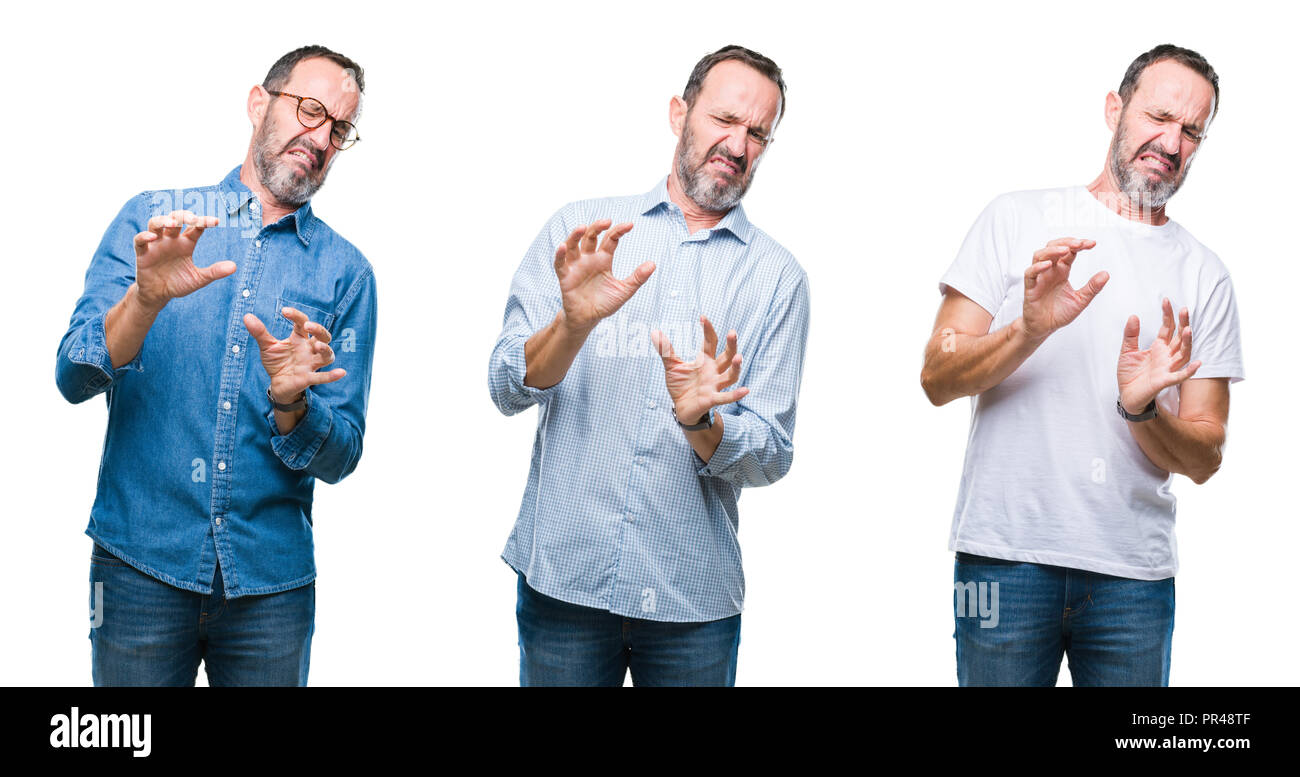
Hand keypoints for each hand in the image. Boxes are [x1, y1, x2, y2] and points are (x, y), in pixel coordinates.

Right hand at [134, 210, 235, 311]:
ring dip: (163, 220)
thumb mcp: (198, 279)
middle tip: (192, 218)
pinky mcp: (142, 253)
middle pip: (175, 219)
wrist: (159, 295)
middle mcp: (171, 240)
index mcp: (186, 243)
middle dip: (183, 216)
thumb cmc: (179, 283)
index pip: (196, 227)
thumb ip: (214, 272)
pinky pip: (139, 240)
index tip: (216, 221)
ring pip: (156, 224)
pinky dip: (144, 236)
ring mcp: (156, 244)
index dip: (204, 222)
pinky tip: (152, 236)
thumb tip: (234, 266)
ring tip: (173, 223)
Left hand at [243, 307, 345, 403]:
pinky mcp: (309, 377)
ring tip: (317, 345)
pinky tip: (341, 373)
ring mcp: (311, 363)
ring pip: (327, 355)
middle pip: (323, 336)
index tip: (284, 311)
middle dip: (319, 330)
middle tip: (308, 326)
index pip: (302, 323)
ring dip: (325, 349)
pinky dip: (332, 376)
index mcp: (299, 338)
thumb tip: (247, 316)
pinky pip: (323, 376)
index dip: (296, 316)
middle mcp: (309, 349)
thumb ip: (259, 332)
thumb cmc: (277, 362)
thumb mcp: (267, 346)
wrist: (277, 384)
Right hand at [553, 219, 654, 332]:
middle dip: (597, 227)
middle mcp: (589, 259)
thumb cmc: (604, 304)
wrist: (588, 319)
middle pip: (591, 237)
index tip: (630, 225)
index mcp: (603, 260)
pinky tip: (563, 247)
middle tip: (607, 221)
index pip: (610, 240)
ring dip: (576, 235)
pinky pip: (559, 263)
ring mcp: (576, 266)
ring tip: (582, 228)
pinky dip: (559, 255)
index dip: (618, 231)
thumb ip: (637, 278)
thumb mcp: (624, 291)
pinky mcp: (565, 276)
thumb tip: (653, 264)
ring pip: (573, 245)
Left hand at [650, 315, 747, 425]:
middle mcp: (714, 371)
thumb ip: (665, 350)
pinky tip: (745, 390)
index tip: (702, 317)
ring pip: (730, 375)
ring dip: (735, 367)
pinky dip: (735, 395)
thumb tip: (654, 332)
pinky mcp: (712, 399)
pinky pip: (726, 397)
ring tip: (739, 357)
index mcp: (706, 360)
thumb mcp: (671, 366)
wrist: (681, 408)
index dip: (708, 330)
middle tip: (732, 332)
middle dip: (731, 345)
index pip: (711, 342)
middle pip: (727, 356)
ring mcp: (714, 385)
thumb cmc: (680, 386)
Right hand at [1022, 238, 1107, 340]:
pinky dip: (1037, 267)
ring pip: (1040, 256)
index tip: (1092, 243)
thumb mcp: (1081, 300)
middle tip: (1080, 243)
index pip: (1069, 251)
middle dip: (1066, 242)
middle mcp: (1050, 271)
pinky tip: (1048, 264)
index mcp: (1062, 271)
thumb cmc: (1059, 313)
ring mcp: (1039, 278)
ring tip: (1064, 250)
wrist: (1045, 328)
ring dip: (1052, 250)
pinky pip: (1030, 274)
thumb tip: (1106, 274)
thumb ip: (1092, 287)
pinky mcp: (1030, 288)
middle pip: (1053, 247)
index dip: (1080, 245)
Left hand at [1118, 298, 1200, 414]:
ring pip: (1182, 354)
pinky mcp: (1164, 381)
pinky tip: (1197, 363)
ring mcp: (1167, 368)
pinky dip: (1189, 370)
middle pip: (1179, 338)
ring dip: (1187, 342)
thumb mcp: (1126, 351)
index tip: (1166, 300)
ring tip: (1188, 330)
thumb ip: (1131, 335)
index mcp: (1158, 348)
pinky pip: (1180, 375)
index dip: (1168, 315)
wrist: (1126, 395)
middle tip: (1185, 309)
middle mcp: (1166, 356)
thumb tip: (1133, 316)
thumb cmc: (1129, 374)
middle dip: (1183, 324)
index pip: (1167, 328)